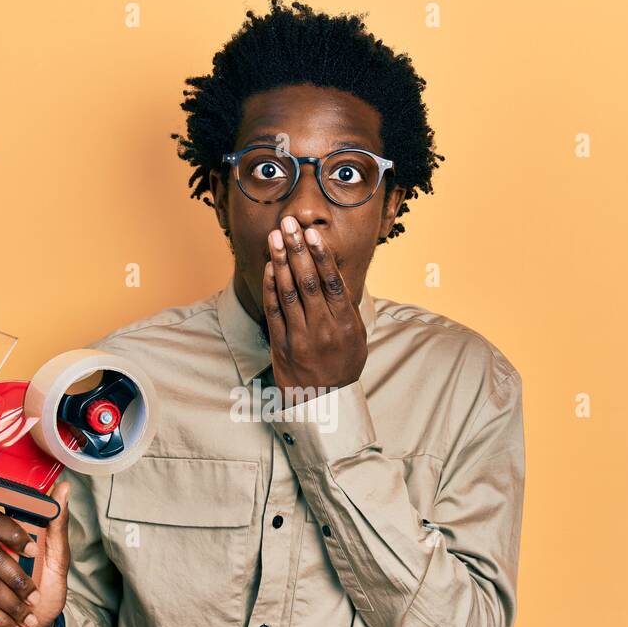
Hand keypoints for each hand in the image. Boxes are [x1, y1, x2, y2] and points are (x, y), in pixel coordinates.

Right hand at [0, 482, 71, 626]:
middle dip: (17, 579)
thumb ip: (57, 523)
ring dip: (12, 603)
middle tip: (35, 597)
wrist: (36, 626)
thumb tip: (64, 487)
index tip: (33, 551)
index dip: (11, 533)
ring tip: (29, 616)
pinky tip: (14, 626)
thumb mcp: (58, 558)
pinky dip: (0, 618)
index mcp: (1, 533)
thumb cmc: (45, 587)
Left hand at [262, 215, 367, 400]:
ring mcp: (300, 338)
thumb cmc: (344, 364)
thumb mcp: (357, 337)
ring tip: (276, 237)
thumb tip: (336, 275)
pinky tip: (270, 266)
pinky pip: (274, 311)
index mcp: (345, 324)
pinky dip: (271, 287)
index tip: (311, 234)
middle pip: (308, 282)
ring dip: (281, 262)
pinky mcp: (282, 345)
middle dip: (297, 250)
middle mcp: (323, 329)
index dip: (320, 256)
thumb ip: (347, 307)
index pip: (331, 283)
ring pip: (288, 293)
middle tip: (288, 225)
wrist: (324, 401)